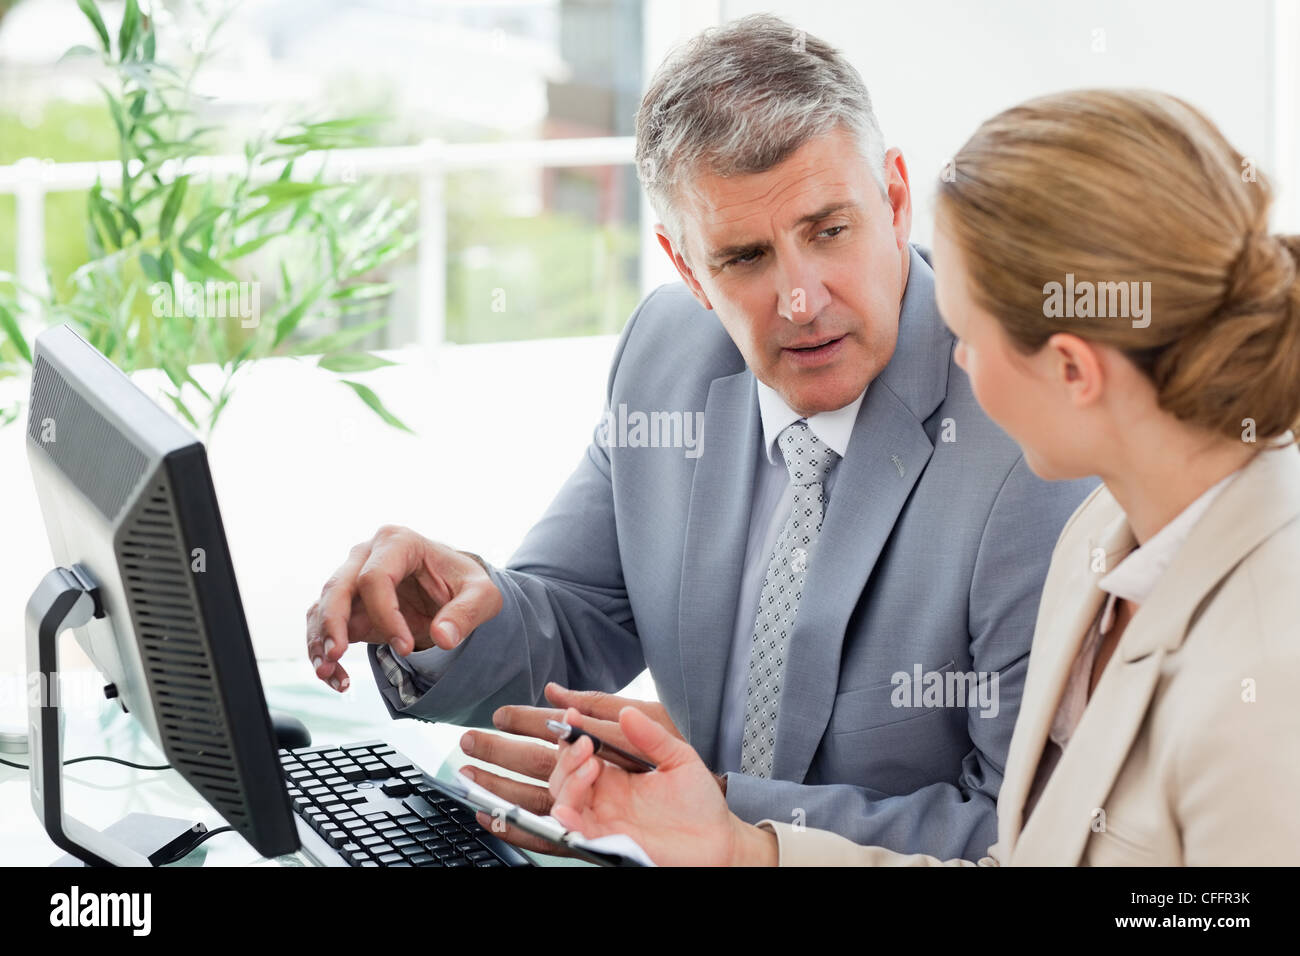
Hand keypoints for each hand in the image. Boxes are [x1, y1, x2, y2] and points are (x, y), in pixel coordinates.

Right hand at [304, 525, 501, 691]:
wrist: (453, 589)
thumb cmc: (465, 584)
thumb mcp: (482, 596)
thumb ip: (466, 614)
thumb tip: (444, 638)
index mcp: (399, 543)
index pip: (376, 577)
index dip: (385, 614)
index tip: (406, 649)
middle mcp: (367, 554)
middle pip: (337, 586)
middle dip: (333, 623)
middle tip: (337, 656)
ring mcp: (352, 578)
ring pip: (323, 607)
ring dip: (320, 641)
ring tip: (328, 673)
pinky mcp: (348, 604)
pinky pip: (325, 626)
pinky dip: (323, 651)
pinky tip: (335, 677)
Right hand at [548, 707, 777, 865]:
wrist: (718, 839)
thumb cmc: (699, 803)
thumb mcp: (678, 758)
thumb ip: (652, 736)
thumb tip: (628, 711)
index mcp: (617, 774)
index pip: (581, 751)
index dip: (572, 732)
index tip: (571, 713)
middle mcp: (605, 796)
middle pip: (564, 773)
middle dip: (568, 755)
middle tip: (586, 743)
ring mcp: (605, 819)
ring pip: (564, 799)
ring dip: (568, 780)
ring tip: (591, 764)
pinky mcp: (609, 842)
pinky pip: (578, 832)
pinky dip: (566, 821)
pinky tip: (569, 808)